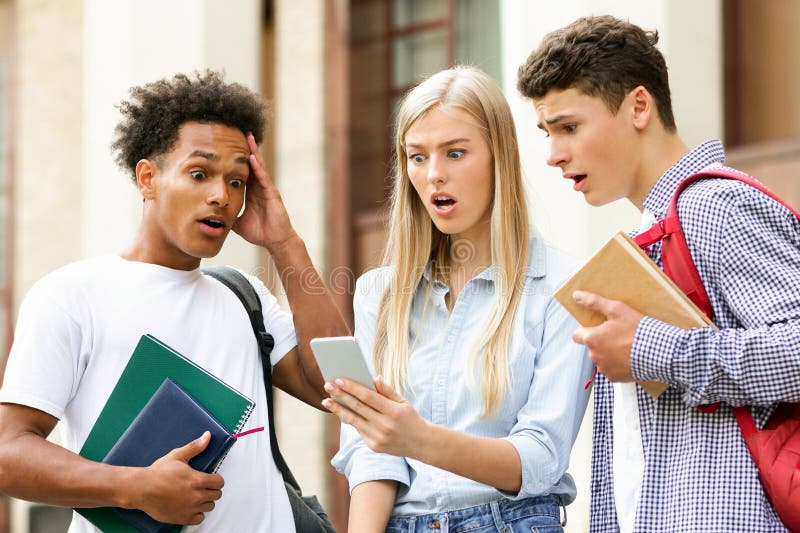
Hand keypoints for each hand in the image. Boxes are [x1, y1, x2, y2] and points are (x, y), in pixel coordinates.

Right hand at [133, 432, 224, 524]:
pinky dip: (197, 514)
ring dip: (205, 501)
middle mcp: (196, 496)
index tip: (211, 479)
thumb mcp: (177, 456)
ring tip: (197, 496)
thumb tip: (207, 437)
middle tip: (203, 487)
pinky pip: (199, 519)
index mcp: (198, 480)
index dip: (216, 479)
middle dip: (211, 490)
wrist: (141, 489)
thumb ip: (195, 447)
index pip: (219, 482)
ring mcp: (190, 508)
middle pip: (217, 495)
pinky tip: (191, 507)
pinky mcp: (182, 518)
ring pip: (209, 507)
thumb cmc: (157, 473)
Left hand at [233, 133, 297, 250]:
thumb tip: (213, 216)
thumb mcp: (238, 223)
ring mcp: (267, 189)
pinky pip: (264, 178)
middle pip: (251, 164)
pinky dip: (258, 168)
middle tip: (238, 132)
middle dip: (246, 149)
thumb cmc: (260, 232)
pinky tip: (252, 158)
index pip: (242, 171)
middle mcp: (259, 187)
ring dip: (253, 152)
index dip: (236, 159)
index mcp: (251, 192)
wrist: (275, 242)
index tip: (228, 146)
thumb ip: (228, 216)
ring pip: (258, 167)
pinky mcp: (272, 194)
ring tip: (247, 137)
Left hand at [322, 377, 429, 458]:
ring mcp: (378, 438)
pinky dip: (349, 419)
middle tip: (327, 385)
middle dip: (341, 395)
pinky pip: (358, 429)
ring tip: (326, 400)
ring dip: (338, 409)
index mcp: (393, 412)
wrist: (421, 444)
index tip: (339, 380)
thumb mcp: (403, 402)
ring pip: (353, 420)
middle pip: (358, 407)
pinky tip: (340, 411)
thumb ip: (387, 390)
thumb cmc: (411, 418)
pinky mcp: (373, 446)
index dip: (352, 388)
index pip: (368, 397)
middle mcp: (384, 426)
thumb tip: (374, 377)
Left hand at [571, 290, 643, 381]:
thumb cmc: (637, 330)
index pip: (577, 335)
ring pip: (601, 358)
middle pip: (591, 347)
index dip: (585, 330)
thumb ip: (594, 302)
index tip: (597, 328)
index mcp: (592, 339)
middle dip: (601, 341)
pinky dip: (617, 364)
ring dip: (608, 353)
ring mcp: (604, 368)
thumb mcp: (616, 309)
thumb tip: (577, 296)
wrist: (658, 352)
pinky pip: (611, 369)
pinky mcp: (614, 378)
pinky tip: (629, 357)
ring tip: (625, 346)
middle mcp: (594, 356)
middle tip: (618, 335)